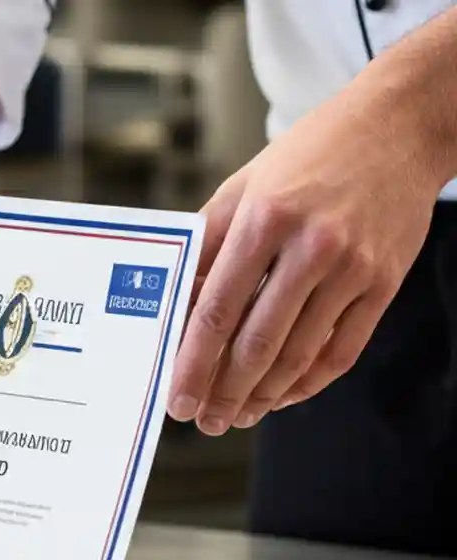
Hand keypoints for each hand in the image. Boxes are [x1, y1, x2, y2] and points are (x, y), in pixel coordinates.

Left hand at [168, 81, 449, 434]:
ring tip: (238, 415)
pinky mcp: (384, 282)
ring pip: (299, 353)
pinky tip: (283, 395)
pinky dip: (309, 381)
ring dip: (263, 394)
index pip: (216, 309)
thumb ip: (206, 243)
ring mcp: (352, 267)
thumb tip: (174, 302)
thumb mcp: (243, 186)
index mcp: (263, 219)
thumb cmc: (309, 156)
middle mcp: (309, 246)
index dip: (193, 361)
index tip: (177, 394)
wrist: (398, 127)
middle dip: (224, 390)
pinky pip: (342, 349)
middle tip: (204, 420)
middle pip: (257, 341)